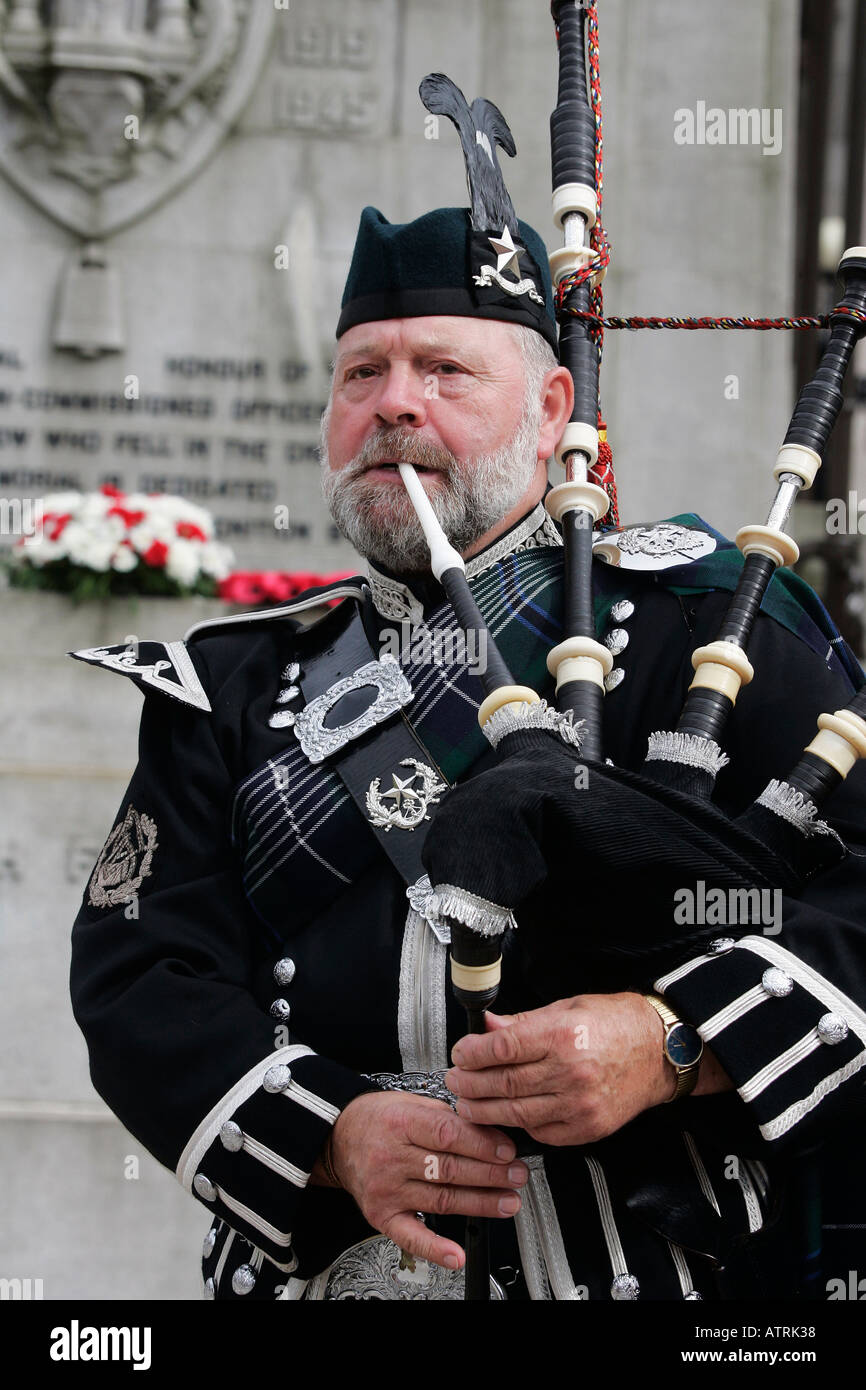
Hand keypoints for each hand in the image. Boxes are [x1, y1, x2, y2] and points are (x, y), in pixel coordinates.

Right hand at [322, 1089, 528, 1270]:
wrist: (339, 1136)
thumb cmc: (380, 1119)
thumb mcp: (411, 1103)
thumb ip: (448, 1117)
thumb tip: (491, 1135)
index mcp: (400, 1123)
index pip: (448, 1135)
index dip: (482, 1144)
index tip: (507, 1151)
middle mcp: (391, 1157)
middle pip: (449, 1169)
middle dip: (491, 1175)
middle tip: (517, 1176)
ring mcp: (386, 1190)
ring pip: (442, 1200)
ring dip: (480, 1204)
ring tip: (508, 1202)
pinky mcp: (382, 1216)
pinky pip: (411, 1236)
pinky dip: (435, 1249)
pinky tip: (457, 1255)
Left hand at [445, 993, 727, 1145]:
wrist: (660, 1051)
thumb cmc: (617, 1024)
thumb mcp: (567, 1007)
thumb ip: (523, 1021)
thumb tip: (487, 1025)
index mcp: (563, 1035)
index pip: (502, 1047)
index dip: (472, 1052)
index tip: (459, 1053)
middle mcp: (571, 1072)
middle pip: (503, 1083)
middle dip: (469, 1083)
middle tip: (454, 1080)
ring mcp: (580, 1104)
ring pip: (516, 1113)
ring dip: (484, 1110)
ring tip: (468, 1103)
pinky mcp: (587, 1128)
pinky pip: (540, 1133)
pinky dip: (517, 1126)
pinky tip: (504, 1116)